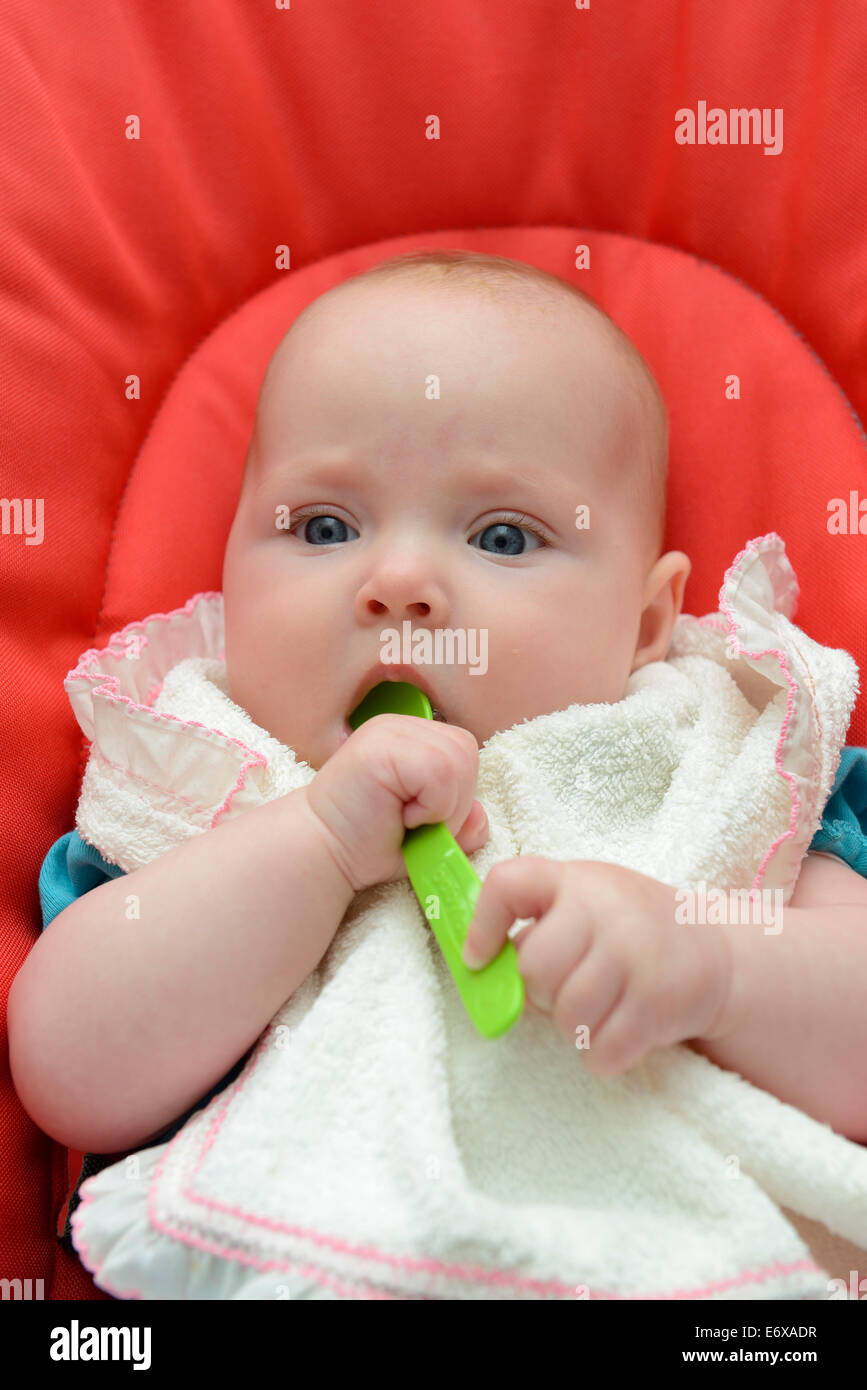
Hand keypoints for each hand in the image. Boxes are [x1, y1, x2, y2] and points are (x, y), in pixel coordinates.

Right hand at [302, 714, 488, 893]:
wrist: (320, 854)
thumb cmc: (368, 843)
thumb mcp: (429, 834)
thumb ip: (460, 823)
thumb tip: (480, 818)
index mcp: (411, 736)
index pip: (463, 752)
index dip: (453, 794)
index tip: (415, 817)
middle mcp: (400, 724)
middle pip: (466, 753)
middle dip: (451, 801)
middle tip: (411, 820)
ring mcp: (389, 730)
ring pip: (457, 762)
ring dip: (440, 806)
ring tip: (404, 818)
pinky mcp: (381, 746)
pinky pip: (440, 772)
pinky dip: (431, 806)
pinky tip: (399, 816)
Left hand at [461, 858, 731, 1074]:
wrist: (719, 955)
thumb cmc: (631, 932)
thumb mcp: (587, 905)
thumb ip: (540, 924)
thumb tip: (485, 969)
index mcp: (577, 880)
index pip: (509, 882)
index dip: (482, 924)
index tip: (478, 957)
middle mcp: (607, 909)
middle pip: (535, 967)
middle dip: (539, 992)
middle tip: (564, 989)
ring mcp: (636, 955)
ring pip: (567, 1014)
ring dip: (573, 1026)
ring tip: (595, 1010)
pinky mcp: (659, 1003)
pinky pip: (600, 1050)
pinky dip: (602, 1054)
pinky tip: (619, 1031)